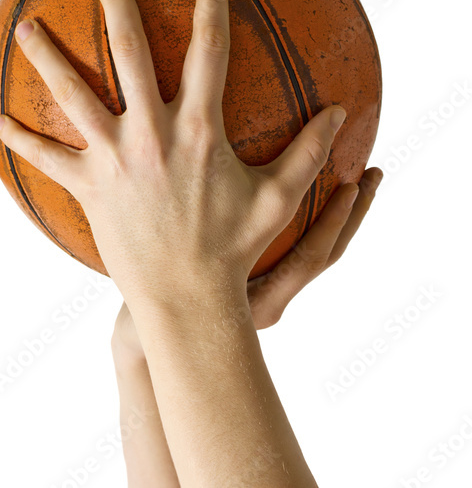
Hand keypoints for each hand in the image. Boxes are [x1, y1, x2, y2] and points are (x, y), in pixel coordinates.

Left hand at [0, 0, 349, 300]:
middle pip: (130, 53)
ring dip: (47, 58)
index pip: (209, 50)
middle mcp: (152, 133)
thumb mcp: (278, 197)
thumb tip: (342, 113)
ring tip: (23, 26)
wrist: (185, 296)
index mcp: (200, 129)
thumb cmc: (234, 248)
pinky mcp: (87, 187)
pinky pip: (46, 158)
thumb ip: (309, 152)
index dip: (210, 3)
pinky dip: (20, 138)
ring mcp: (114, 159)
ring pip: (73, 95)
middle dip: (117, 4)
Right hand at [111, 166, 382, 361]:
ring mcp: (264, 293)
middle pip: (324, 255)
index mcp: (260, 303)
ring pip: (311, 253)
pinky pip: (290, 250)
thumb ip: (187, 257)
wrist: (144, 344)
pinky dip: (304, 220)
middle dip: (352, 215)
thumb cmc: (150, 315)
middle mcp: (271, 301)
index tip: (354, 184)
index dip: (336, 222)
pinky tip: (296, 192)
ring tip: (350, 178)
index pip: (311, 258)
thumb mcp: (168, 287)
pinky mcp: (254, 285)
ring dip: (335, 217)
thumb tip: (192, 206)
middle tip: (372, 173)